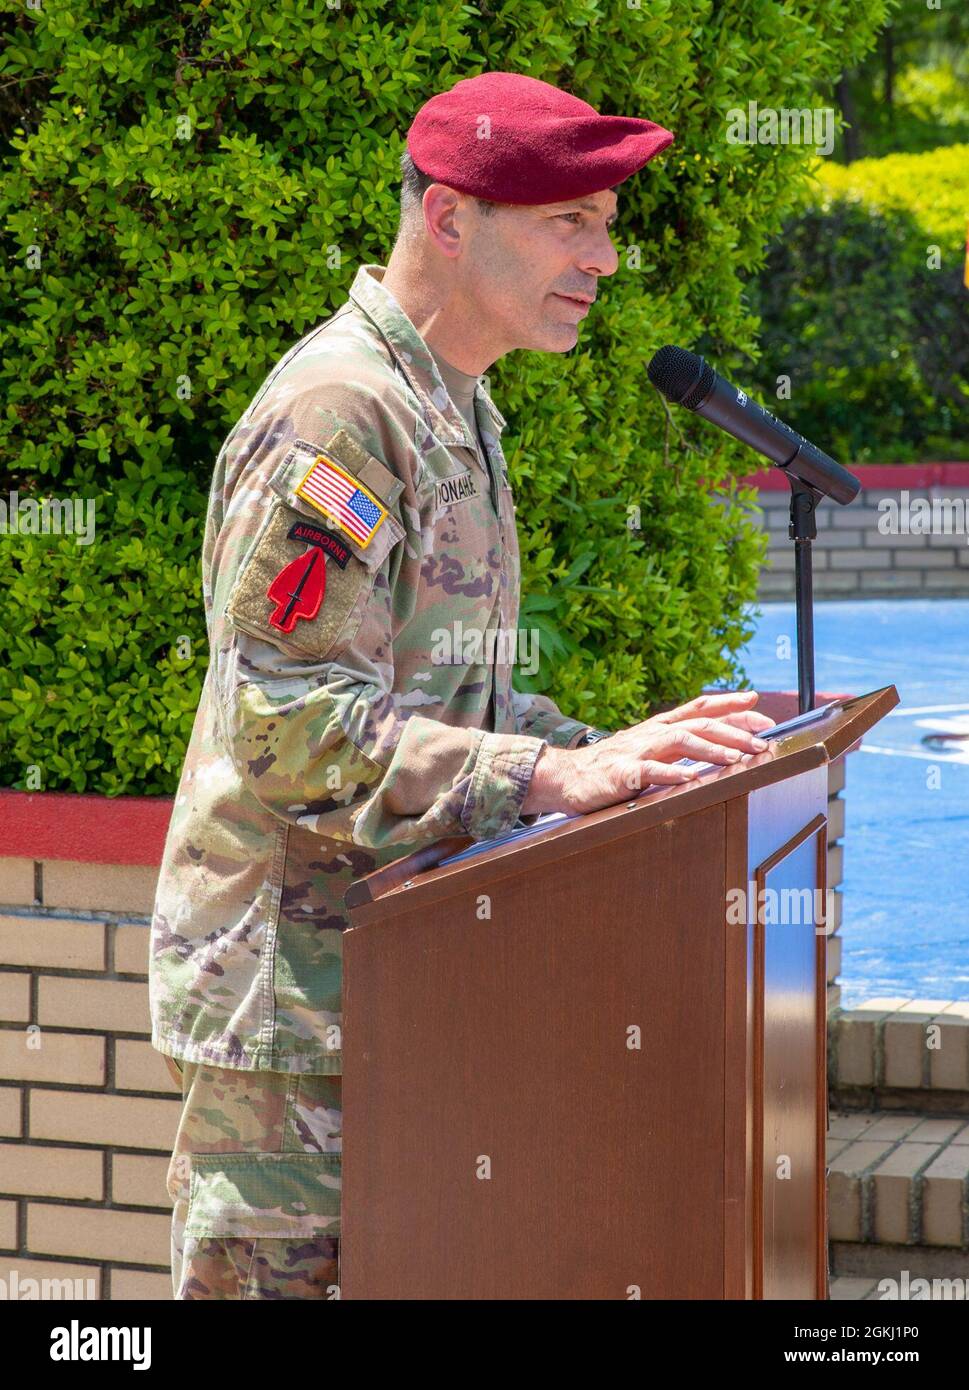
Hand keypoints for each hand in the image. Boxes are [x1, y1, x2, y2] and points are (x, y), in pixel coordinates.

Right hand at [522, 690, 775, 815]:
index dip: (731, 705)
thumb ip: (676, 746)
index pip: (701, 708)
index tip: (759, 705)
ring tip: (735, 757)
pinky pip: (650, 772)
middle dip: (734, 730)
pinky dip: (672, 773)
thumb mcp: (648, 749)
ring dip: (711, 749)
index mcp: (660, 726)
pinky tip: (690, 778)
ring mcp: (638, 751)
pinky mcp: (624, 773)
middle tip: (763, 740)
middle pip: (700, 724)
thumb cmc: (611, 766)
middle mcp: (653, 733)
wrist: (565, 776)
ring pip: (681, 742)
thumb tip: (714, 746)